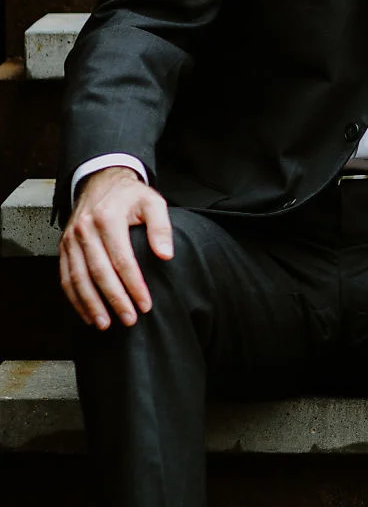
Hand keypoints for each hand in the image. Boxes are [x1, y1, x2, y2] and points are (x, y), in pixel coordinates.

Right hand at [60, 166, 172, 330]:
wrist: (101, 181)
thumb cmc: (130, 196)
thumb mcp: (153, 202)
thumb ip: (161, 227)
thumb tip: (166, 255)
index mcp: (107, 218)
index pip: (122, 259)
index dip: (134, 285)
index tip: (145, 305)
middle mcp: (85, 229)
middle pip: (99, 272)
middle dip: (114, 299)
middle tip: (129, 320)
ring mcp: (71, 239)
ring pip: (78, 278)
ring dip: (91, 304)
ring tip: (106, 324)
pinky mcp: (64, 247)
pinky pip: (65, 277)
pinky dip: (75, 299)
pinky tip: (87, 314)